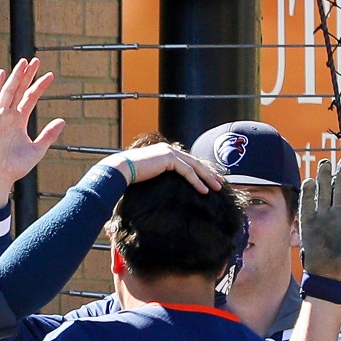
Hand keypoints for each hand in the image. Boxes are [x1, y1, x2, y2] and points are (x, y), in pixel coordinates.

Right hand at [0, 59, 64, 209]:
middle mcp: (9, 116)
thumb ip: (48, 135)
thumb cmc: (16, 167)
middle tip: (36, 60)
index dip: (39, 86)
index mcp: (19, 121)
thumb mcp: (37, 150)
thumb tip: (63, 120)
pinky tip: (2, 75)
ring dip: (15, 77)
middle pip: (19, 90)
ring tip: (24, 62)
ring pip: (8, 92)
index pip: (30, 98)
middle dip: (27, 75)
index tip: (50, 75)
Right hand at [109, 143, 223, 192]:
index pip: (187, 162)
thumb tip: (163, 188)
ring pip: (194, 166)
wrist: (121, 170)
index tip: (209, 180)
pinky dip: (197, 181)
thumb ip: (158, 176)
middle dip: (208, 173)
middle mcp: (169, 150)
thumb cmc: (130, 176)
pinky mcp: (169, 158)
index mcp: (165, 152)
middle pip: (194, 162)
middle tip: (219, 183)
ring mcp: (170, 152)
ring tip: (216, 188)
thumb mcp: (148, 176)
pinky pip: (188, 171)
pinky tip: (204, 190)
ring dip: (207, 177)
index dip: (200, 171)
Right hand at [299, 155, 340, 280]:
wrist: (330, 276)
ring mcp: (322, 216)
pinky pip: (306, 204)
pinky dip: (308, 193)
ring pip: (323, 191)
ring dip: (324, 177)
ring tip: (326, 163)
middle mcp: (337, 212)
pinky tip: (310, 180)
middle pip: (339, 186)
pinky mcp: (308, 223)